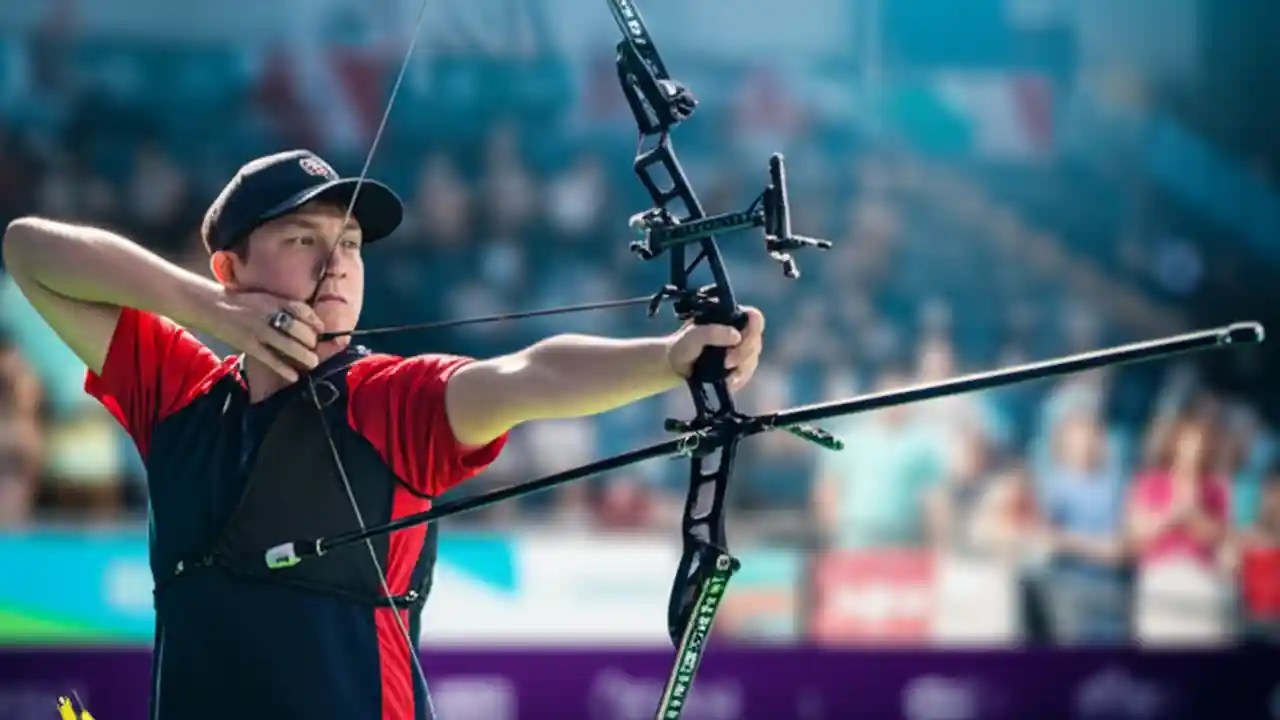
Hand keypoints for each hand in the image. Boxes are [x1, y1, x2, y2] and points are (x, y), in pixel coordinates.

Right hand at [208, 288, 323, 382]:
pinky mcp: (248, 345)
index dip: (315, 321)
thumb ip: (282, 306)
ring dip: (304, 356)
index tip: (321, 330)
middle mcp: (268, 314)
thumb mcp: (264, 297)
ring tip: (312, 363)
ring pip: (288, 345)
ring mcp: (258, 330)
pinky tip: (294, 376)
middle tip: (314, 348)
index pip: (302, 310)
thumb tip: (306, 320)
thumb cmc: (240, 302)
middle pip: (299, 329)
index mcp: (273, 300)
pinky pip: (270, 359)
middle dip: (311, 341)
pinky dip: (284, 369)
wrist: (210, 305)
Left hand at [666, 306, 764, 391]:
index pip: (754, 318)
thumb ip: (711, 333)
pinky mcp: (738, 367)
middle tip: (726, 362)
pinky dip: (739, 379)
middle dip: (743, 353)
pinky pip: (747, 374)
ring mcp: (740, 350)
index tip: (737, 341)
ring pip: (753, 359)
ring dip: (741, 367)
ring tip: (725, 372)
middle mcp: (739, 332)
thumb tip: (736, 336)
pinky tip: (728, 382)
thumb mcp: (692, 337)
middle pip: (756, 341)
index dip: (753, 329)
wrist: (676, 366)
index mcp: (730, 317)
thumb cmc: (682, 346)